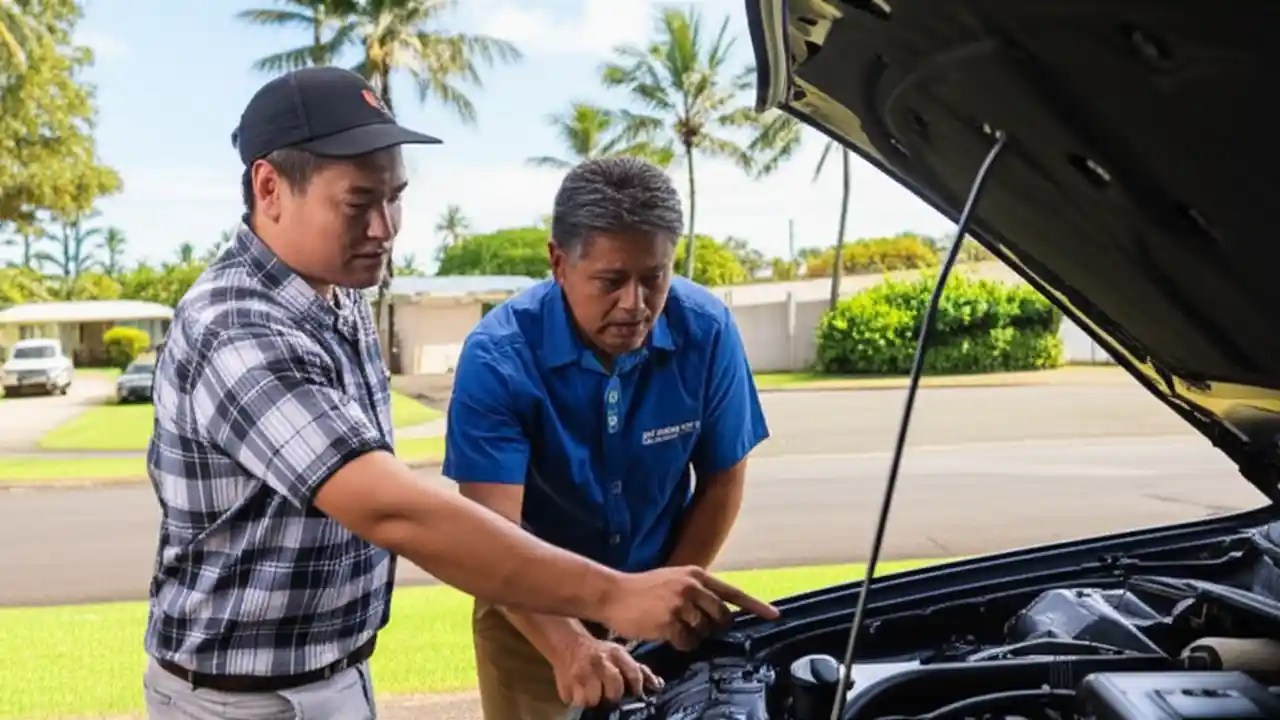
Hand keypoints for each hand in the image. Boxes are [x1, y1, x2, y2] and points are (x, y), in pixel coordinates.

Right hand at [550, 635, 663, 707]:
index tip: (634, 694)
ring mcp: (581, 674)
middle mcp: (599, 662)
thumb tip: (657, 686)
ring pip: (593, 701)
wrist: (569, 644)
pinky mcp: (566, 684)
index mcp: (616, 654)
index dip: (637, 688)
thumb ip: (638, 670)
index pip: (634, 674)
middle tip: (610, 696)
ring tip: (594, 696)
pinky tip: (581, 695)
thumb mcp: (619, 654)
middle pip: (614, 692)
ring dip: (594, 701)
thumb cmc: (599, 652)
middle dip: (613, 696)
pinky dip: (578, 702)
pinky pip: (575, 703)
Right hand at [600, 566, 779, 650]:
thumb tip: (720, 610)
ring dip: (692, 635)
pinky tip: (666, 634)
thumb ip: (697, 590)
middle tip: (692, 624)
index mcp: (696, 575)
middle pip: (722, 617)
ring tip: (673, 625)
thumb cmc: (643, 589)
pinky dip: (681, 643)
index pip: (733, 592)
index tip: (774, 615)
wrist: (613, 594)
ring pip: (705, 631)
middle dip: (713, 626)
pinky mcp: (669, 621)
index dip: (756, 606)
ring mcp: (681, 604)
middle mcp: (692, 587)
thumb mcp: (674, 579)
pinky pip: (688, 642)